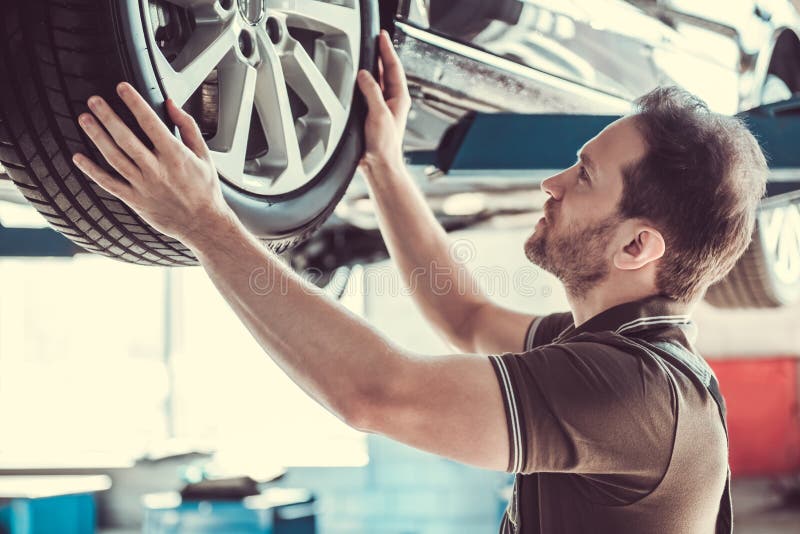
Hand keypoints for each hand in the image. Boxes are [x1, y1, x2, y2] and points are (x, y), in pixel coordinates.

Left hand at [72, 82, 235, 248]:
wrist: (203, 224)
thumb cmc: (205, 189)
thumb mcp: (204, 155)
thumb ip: (188, 127)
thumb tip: (172, 105)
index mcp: (175, 155)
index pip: (150, 123)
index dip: (134, 103)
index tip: (122, 88)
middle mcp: (157, 169)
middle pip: (126, 139)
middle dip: (108, 117)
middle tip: (94, 101)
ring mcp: (143, 185)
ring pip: (114, 157)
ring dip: (97, 137)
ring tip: (85, 119)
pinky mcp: (135, 200)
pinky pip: (109, 183)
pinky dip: (92, 171)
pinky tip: (79, 158)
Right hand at [357, 30, 410, 176]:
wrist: (379, 164)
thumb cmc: (384, 145)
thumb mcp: (378, 114)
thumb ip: (372, 92)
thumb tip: (364, 75)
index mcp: (400, 98)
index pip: (394, 67)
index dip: (387, 50)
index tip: (382, 36)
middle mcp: (393, 101)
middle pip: (387, 71)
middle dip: (381, 55)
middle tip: (375, 39)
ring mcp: (384, 107)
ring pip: (378, 81)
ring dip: (373, 67)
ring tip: (367, 54)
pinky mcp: (373, 114)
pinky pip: (370, 92)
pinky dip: (365, 82)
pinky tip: (359, 79)